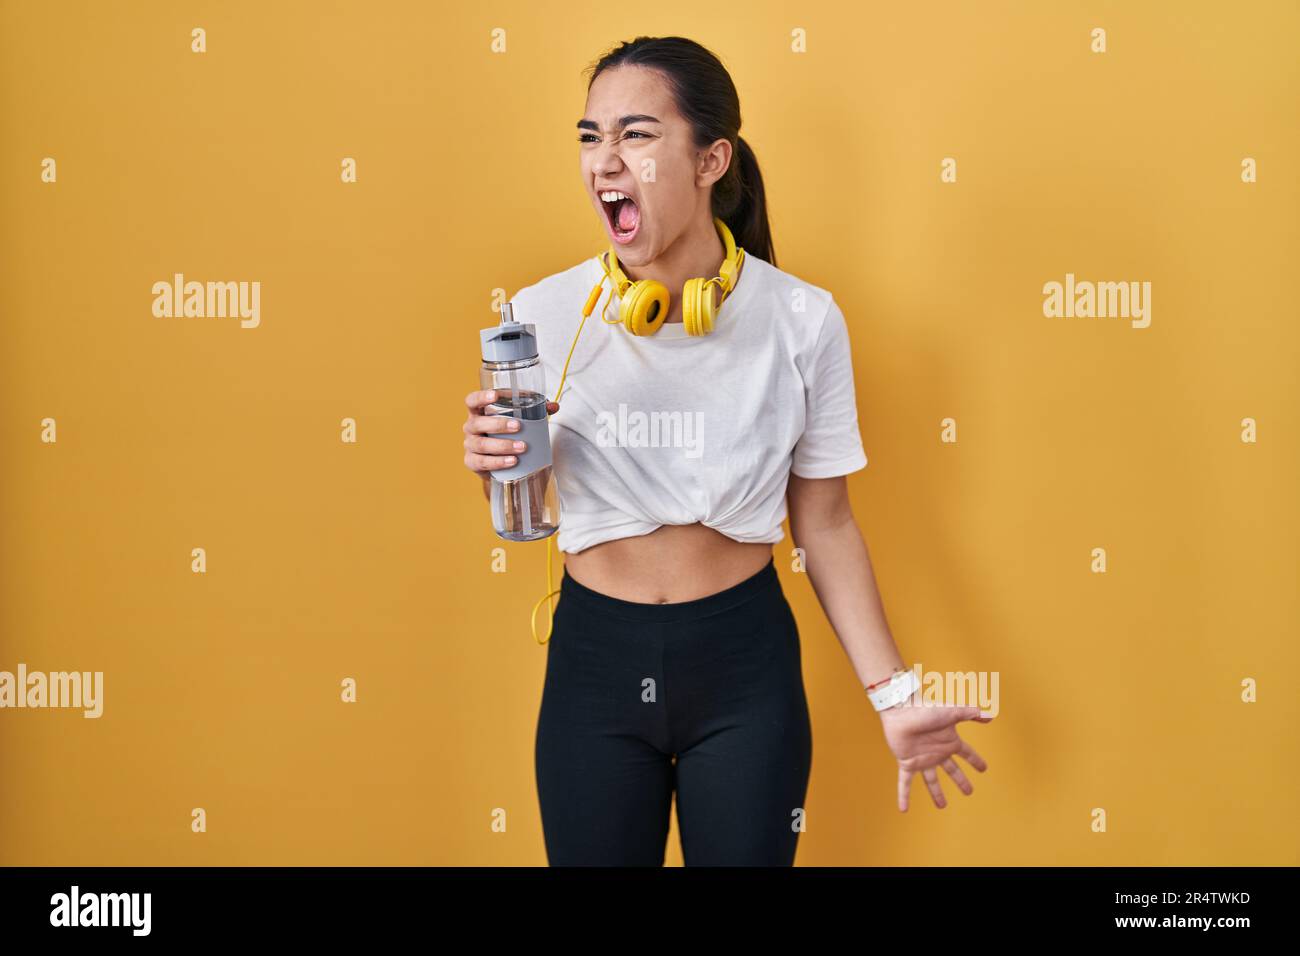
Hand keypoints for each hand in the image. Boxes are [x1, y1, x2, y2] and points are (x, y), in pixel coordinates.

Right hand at [463, 388, 558, 479]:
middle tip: (518, 426)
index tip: (495, 395)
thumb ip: (535, 411)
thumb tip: (554, 406)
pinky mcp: (472, 462)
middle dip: (499, 424)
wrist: (496, 461)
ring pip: (482, 444)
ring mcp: (470, 446)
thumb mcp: (517, 420)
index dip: (481, 397)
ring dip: (503, 445)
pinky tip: (512, 461)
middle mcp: (470, 428)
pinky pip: (483, 462)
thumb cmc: (505, 433)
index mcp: (478, 412)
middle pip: (478, 423)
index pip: (472, 401)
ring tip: (522, 447)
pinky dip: (498, 462)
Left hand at [878, 696, 992, 811]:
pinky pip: (905, 783)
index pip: (967, 754)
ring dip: (937, 794)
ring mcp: (922, 759)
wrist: (901, 710)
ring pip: (931, 781)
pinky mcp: (907, 763)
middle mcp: (937, 753)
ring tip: (942, 807)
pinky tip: (903, 809)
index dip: (976, 761)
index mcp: (949, 742)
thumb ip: (971, 714)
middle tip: (969, 792)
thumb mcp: (952, 712)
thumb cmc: (925, 709)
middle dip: (961, 781)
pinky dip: (904, 796)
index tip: (984, 769)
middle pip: (952, 771)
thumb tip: (991, 716)